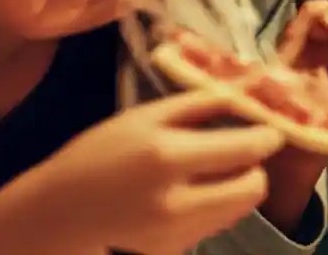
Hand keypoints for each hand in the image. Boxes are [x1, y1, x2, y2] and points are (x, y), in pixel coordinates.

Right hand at [36, 91, 284, 254]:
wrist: (57, 214)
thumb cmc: (99, 154)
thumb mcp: (145, 116)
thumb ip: (201, 102)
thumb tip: (251, 89)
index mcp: (168, 157)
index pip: (248, 150)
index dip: (269, 136)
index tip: (270, 127)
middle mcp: (177, 202)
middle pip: (255, 188)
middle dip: (256, 166)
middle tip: (241, 151)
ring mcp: (177, 234)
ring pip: (240, 209)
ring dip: (239, 187)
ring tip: (210, 170)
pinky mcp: (175, 251)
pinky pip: (217, 224)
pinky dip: (217, 207)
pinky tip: (190, 193)